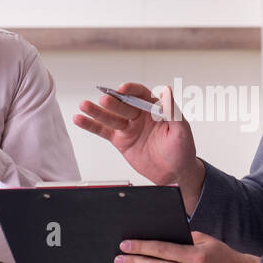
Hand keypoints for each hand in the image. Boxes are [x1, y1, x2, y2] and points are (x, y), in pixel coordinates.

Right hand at [73, 82, 204, 209]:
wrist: (174, 173)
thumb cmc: (181, 150)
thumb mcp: (181, 130)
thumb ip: (173, 111)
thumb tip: (167, 91)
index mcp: (155, 109)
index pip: (141, 94)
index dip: (132, 90)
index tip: (123, 88)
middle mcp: (139, 115)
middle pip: (123, 104)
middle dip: (113, 102)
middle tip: (104, 100)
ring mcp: (128, 127)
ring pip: (110, 116)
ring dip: (96, 111)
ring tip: (84, 106)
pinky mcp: (120, 140)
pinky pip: (103, 131)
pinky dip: (91, 125)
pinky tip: (80, 119)